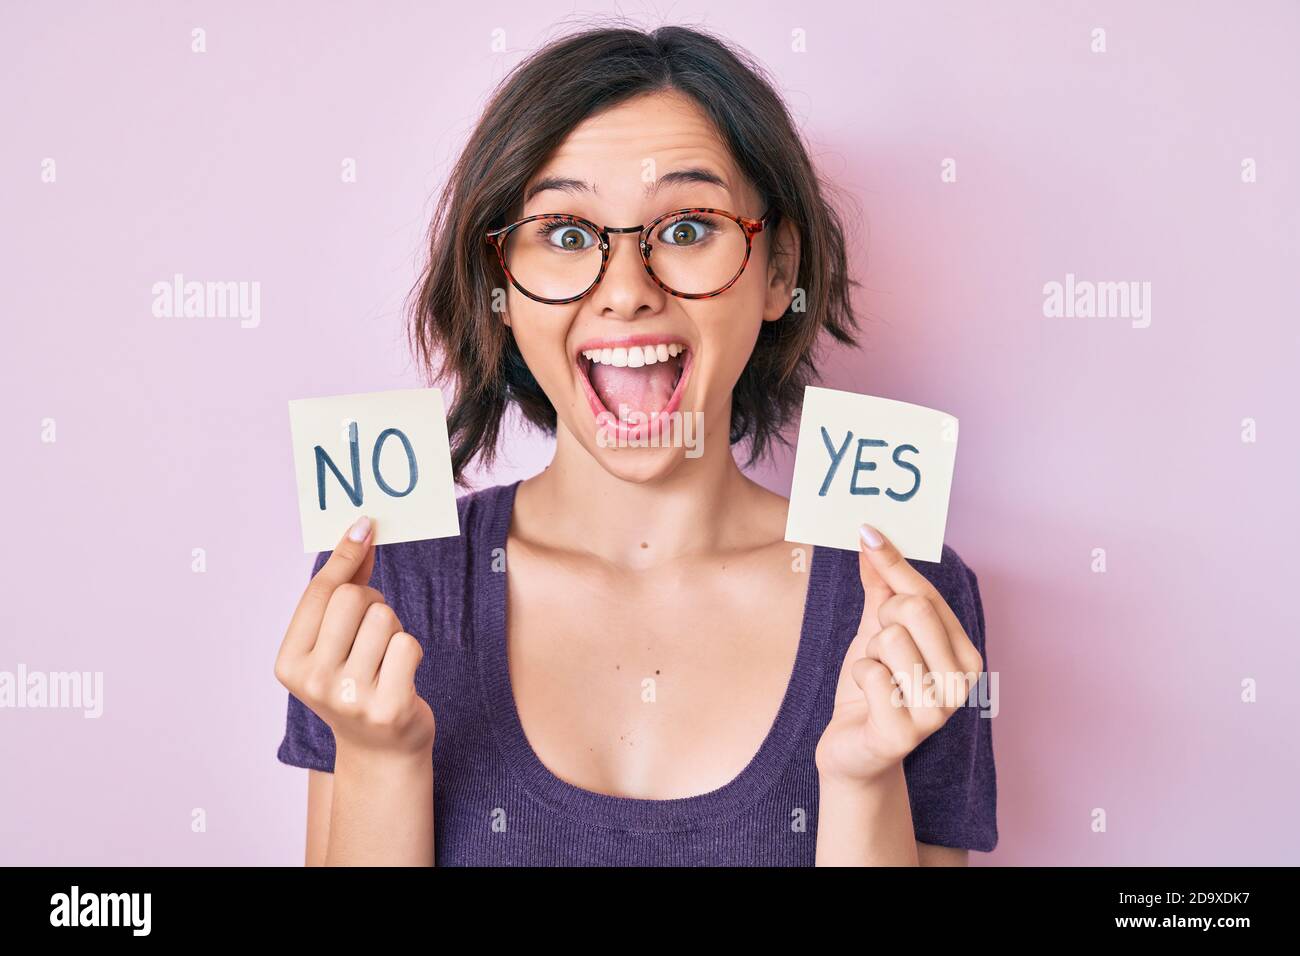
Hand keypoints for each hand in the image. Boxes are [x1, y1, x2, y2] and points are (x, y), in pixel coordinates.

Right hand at [274, 516, 434, 757]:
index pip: (320, 592)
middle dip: (373, 602)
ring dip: (394, 630)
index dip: (345, 555)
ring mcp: (349, 697)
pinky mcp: (388, 707)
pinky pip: (408, 644)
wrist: (380, 750)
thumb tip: (360, 531)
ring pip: (385, 618)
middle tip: (373, 631)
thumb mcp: (337, 640)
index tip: (364, 525)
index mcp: (289, 662)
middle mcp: (313, 681)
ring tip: (385, 659)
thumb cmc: (358, 681)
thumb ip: (344, 587)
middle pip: (354, 599)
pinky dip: (410, 652)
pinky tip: (401, 676)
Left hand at [815, 525, 982, 784]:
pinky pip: (870, 673)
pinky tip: (868, 701)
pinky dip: (859, 678)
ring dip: (868, 655)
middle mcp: (962, 682)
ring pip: (889, 638)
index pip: (927, 593)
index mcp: (964, 654)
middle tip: (878, 645)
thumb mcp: (876, 633)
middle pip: (914, 608)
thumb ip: (881, 588)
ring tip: (875, 679)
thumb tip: (872, 538)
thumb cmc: (872, 689)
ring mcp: (937, 711)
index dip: (894, 561)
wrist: (853, 751)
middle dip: (882, 618)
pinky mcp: (904, 733)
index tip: (867, 530)